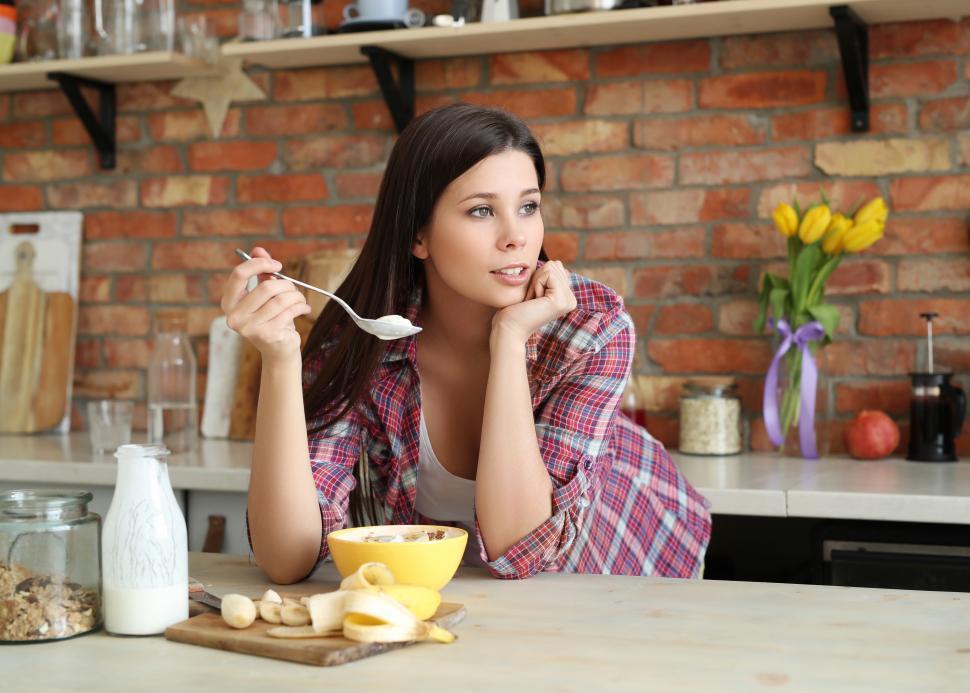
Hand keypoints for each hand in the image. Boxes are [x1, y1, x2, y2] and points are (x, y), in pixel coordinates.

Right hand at [221, 247, 311, 362]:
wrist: (278, 349)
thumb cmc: (271, 317)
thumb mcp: (264, 293)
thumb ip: (260, 271)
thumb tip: (258, 249)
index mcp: (229, 302)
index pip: (239, 274)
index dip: (259, 264)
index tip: (277, 265)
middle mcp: (234, 316)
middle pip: (266, 287)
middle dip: (286, 284)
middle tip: (293, 288)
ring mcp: (249, 327)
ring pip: (281, 299)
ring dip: (296, 296)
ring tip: (300, 299)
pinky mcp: (266, 335)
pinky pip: (290, 311)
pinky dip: (301, 307)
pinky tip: (304, 309)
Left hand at [491, 261, 576, 346]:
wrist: (509, 328)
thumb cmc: (516, 309)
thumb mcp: (536, 288)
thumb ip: (548, 276)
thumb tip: (557, 263)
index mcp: (567, 297)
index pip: (555, 266)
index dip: (538, 277)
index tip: (533, 297)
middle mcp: (571, 300)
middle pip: (554, 265)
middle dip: (537, 278)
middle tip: (531, 299)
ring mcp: (568, 301)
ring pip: (551, 267)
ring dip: (535, 282)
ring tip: (532, 301)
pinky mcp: (560, 300)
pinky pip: (547, 274)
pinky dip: (535, 284)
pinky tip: (533, 301)